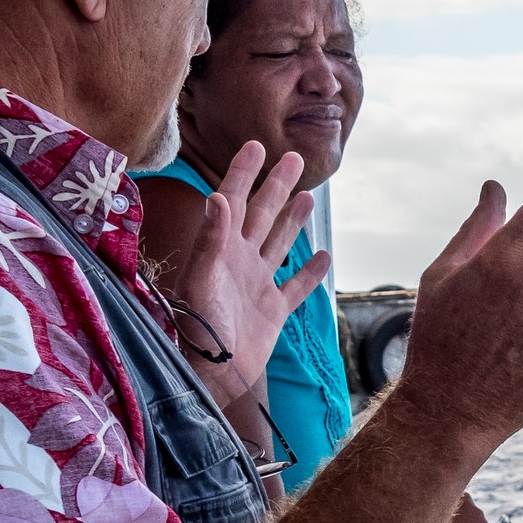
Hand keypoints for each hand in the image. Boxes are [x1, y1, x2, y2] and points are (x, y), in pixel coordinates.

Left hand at [177, 142, 329, 390]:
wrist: (214, 376)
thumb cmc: (198, 330)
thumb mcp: (200, 281)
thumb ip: (210, 239)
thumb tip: (220, 197)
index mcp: (220, 249)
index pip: (232, 200)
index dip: (243, 173)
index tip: (256, 146)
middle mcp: (240, 261)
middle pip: (262, 214)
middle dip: (276, 185)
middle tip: (292, 158)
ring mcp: (258, 285)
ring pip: (280, 243)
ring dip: (293, 220)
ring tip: (308, 196)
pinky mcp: (274, 310)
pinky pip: (297, 286)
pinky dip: (311, 272)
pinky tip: (323, 256)